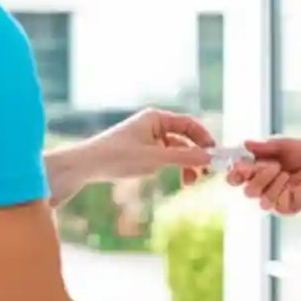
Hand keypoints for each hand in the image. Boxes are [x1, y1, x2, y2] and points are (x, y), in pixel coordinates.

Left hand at [82, 108, 214, 184]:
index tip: (214, 155)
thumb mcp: (155, 158)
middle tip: (205, 173)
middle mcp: (153, 125)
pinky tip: (174, 179)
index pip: (189, 124)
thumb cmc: (118, 156)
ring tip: (189, 182)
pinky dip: (173, 167)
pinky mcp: (141, 151)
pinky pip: (165, 157)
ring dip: (185, 165)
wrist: (86, 166)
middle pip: (184, 138)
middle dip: (196, 155)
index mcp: (156, 118)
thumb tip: (209, 157)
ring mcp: (147, 138)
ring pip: (176, 150)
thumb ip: (184, 157)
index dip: (204, 138)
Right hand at [226, 138, 300, 214]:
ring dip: (265, 178)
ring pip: (253, 193)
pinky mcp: (282, 208)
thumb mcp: (287, 145)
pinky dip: (278, 187)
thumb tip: (245, 143)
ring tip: (280, 169)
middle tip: (261, 164)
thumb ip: (267, 146)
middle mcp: (261, 186)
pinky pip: (270, 201)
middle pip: (241, 186)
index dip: (232, 170)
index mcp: (258, 170)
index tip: (234, 163)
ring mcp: (271, 198)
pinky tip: (288, 180)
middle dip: (248, 172)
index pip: (236, 174)